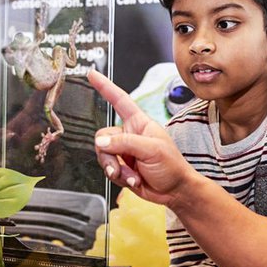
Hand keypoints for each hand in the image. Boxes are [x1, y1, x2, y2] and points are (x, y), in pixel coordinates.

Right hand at [88, 69, 196, 205]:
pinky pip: (107, 168)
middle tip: (118, 167)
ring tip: (130, 176)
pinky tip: (133, 181)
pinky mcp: (121, 167)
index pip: (119, 100)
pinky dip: (118, 177)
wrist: (175, 191)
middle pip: (103, 136)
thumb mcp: (152, 150)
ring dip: (114, 168)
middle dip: (108, 154)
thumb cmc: (172, 166)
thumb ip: (125, 144)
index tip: (92, 74)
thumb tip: (102, 142)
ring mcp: (124, 151)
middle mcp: (129, 134)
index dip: (105, 86)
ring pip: (102, 154)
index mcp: (139, 123)